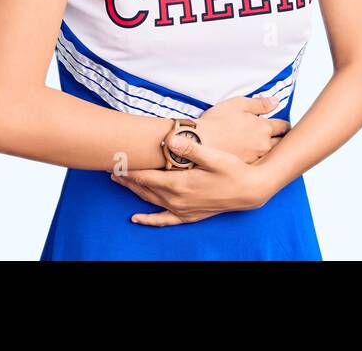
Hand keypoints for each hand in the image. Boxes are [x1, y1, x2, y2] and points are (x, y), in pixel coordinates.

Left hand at [111, 129, 272, 226]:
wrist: (250, 190)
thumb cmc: (234, 170)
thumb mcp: (215, 157)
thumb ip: (192, 149)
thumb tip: (171, 140)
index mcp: (181, 184)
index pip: (147, 176)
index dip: (130, 168)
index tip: (115, 160)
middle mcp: (178, 199)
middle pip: (144, 188)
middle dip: (127, 178)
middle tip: (111, 168)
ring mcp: (182, 209)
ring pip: (150, 200)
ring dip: (133, 191)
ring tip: (118, 182)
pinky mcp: (189, 215)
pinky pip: (163, 220)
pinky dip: (149, 219)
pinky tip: (137, 218)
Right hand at [195, 95, 289, 162]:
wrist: (198, 143)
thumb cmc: (216, 121)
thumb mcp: (238, 104)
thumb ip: (260, 103)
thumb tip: (276, 102)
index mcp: (264, 127)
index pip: (284, 126)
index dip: (284, 125)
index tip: (283, 126)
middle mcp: (264, 145)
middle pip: (282, 143)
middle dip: (282, 139)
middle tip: (279, 138)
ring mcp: (255, 159)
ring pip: (271, 156)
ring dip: (270, 151)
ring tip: (264, 148)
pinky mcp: (245, 169)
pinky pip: (258, 165)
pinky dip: (258, 161)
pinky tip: (252, 158)